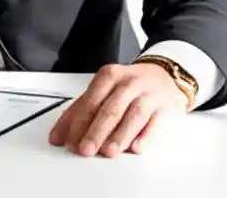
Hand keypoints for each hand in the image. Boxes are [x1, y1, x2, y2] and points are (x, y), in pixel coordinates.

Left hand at [48, 63, 187, 157]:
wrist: (165, 75)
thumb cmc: (129, 85)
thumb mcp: (105, 89)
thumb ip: (82, 110)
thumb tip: (60, 135)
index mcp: (109, 76)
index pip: (89, 101)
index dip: (77, 123)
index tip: (69, 141)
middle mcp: (129, 83)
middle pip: (110, 108)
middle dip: (95, 131)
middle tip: (85, 149)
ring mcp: (148, 95)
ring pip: (133, 115)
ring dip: (119, 135)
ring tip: (108, 151)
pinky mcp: (165, 107)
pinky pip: (155, 123)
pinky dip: (145, 136)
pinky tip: (136, 147)